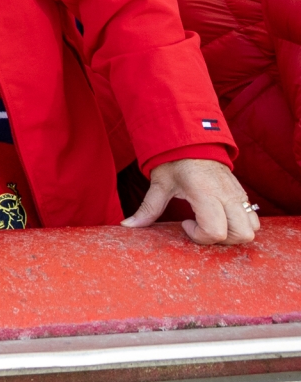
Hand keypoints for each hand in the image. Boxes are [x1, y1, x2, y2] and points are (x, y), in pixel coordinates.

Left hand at [124, 158, 258, 244]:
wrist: (193, 141)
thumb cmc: (175, 161)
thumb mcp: (159, 184)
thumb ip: (147, 209)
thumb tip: (128, 225)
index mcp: (206, 193)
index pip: (216, 231)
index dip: (199, 236)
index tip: (184, 224)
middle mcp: (228, 196)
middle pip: (241, 234)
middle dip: (221, 240)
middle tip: (200, 229)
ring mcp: (239, 195)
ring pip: (252, 229)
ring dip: (233, 234)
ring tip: (211, 224)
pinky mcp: (243, 195)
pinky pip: (253, 219)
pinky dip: (240, 225)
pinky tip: (219, 218)